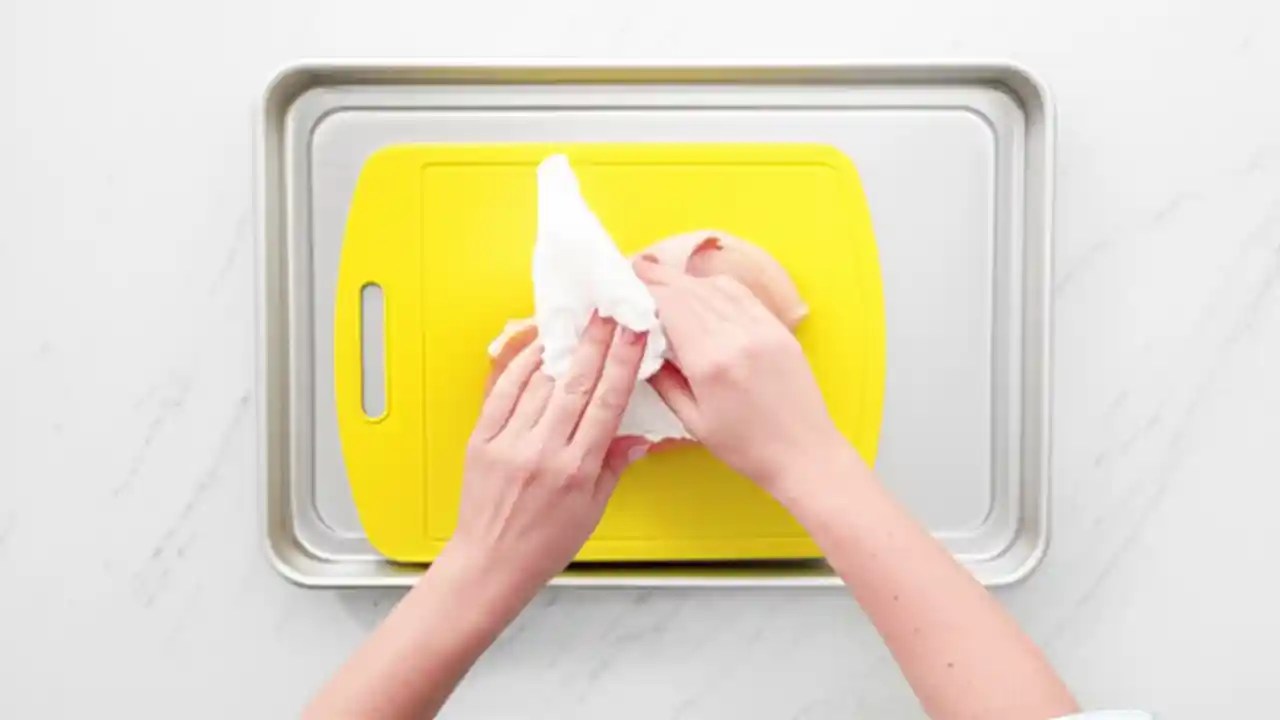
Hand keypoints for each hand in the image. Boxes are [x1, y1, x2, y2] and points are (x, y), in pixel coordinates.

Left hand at [449, 314, 650, 597]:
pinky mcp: (482, 439)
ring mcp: (509, 442)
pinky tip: (537, 345)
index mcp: (577, 469)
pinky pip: (503, 391)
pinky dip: (521, 364)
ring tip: (578, 319)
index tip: (634, 331)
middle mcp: (543, 451)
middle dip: (595, 341)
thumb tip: (639, 436)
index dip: (622, 362)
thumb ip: (615, 466)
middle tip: (609, 308)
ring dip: (562, 346)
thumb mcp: (592, 510)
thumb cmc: (544, 543)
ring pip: (541, 382)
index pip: (606, 403)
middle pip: (575, 383)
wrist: (490, 564)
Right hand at [634, 258, 847, 503]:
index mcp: (711, 362)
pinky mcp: (779, 329)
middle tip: (637, 266)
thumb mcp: (694, 422)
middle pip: (691, 290)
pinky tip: (702, 289)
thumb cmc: (747, 448)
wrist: (805, 454)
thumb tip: (642, 350)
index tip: (626, 281)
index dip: (647, 289)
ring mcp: (762, 329)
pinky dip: (717, 286)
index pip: (672, 306)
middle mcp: (737, 336)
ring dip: (688, 279)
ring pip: (717, 287)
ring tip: (665, 277)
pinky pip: (743, 295)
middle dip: (661, 277)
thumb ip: (665, 382)